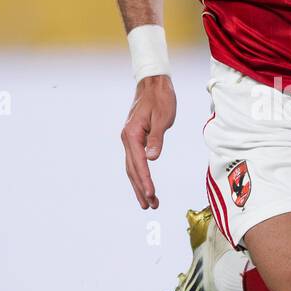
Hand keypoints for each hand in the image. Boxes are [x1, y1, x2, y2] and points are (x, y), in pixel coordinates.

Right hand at [120, 75, 176, 207]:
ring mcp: (129, 139)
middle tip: (150, 206)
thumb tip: (152, 159)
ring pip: (132, 168)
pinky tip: (144, 184)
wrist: (153, 83)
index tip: (151, 195)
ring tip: (149, 203)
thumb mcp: (162, 117)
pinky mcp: (134, 138)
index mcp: (132, 134)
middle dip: (141, 189)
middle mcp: (127, 139)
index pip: (138, 163)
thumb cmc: (160, 98)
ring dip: (139, 185)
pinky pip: (134, 161)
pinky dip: (139, 175)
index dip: (145, 181)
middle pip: (132, 170)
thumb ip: (157, 138)